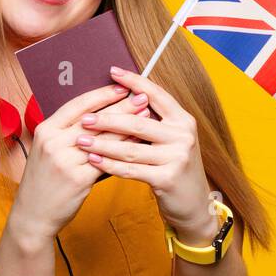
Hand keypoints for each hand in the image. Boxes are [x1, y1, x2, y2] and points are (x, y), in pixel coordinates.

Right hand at [6, 83, 129, 245]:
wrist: (33, 214)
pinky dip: (124, 150)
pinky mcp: (78, 178)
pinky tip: (138, 144)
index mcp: (45, 130)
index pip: (78, 105)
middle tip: (143, 96)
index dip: (102, 95)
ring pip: (104, 139)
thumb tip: (99, 117)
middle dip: (122, 106)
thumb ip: (67, 134)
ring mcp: (65, 160)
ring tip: (147, 117)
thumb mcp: (47, 151)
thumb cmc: (43, 181)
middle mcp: (53, 142)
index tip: (122, 87)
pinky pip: (107, 160)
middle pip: (94, 119)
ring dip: (128, 126)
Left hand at [74, 65, 217, 241]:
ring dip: (103, 144)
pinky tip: (93, 160)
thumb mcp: (171, 140)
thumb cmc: (174, 167)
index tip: (113, 72)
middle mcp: (183, 135)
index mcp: (183, 120)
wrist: (193, 203)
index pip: (156, 94)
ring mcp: (177, 157)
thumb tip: (122, 99)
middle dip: (108, 119)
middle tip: (85, 119)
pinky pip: (131, 170)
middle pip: (139, 122)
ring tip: (81, 141)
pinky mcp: (167, 179)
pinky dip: (110, 165)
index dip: (134, 82)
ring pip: (131, 148)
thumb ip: (154, 121)